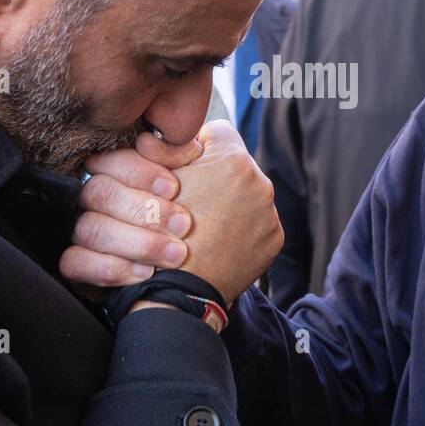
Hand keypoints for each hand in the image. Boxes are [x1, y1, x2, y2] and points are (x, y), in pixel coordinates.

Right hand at [59, 132, 202, 293]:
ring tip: (177, 254)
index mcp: (127, 174)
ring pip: (89, 228)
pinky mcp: (82, 268)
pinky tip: (145, 273)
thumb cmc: (213, 224)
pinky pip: (74, 262)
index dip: (140, 171)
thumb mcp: (219, 178)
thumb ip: (198, 149)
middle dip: (143, 209)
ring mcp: (88, 234)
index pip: (113, 158)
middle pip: (99, 192)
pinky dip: (111, 268)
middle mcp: (102, 201)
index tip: (175, 188)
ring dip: (137, 242)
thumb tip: (154, 142)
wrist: (207, 281)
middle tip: (184, 225)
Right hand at [170, 120, 282, 303]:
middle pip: (232, 163)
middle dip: (212, 175)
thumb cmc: (159, 235)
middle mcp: (260, 182)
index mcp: (231, 159)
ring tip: (201, 223)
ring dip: (226, 202)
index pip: (215, 132)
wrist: (180, 294)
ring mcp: (270, 213)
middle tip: (189, 197)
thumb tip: (159, 136)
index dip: (192, 147)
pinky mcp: (273, 239)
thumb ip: (163, 149)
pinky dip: (238, 227)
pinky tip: (217, 240)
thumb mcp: (151, 181)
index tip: (181, 167)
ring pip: (245, 192)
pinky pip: (256, 221)